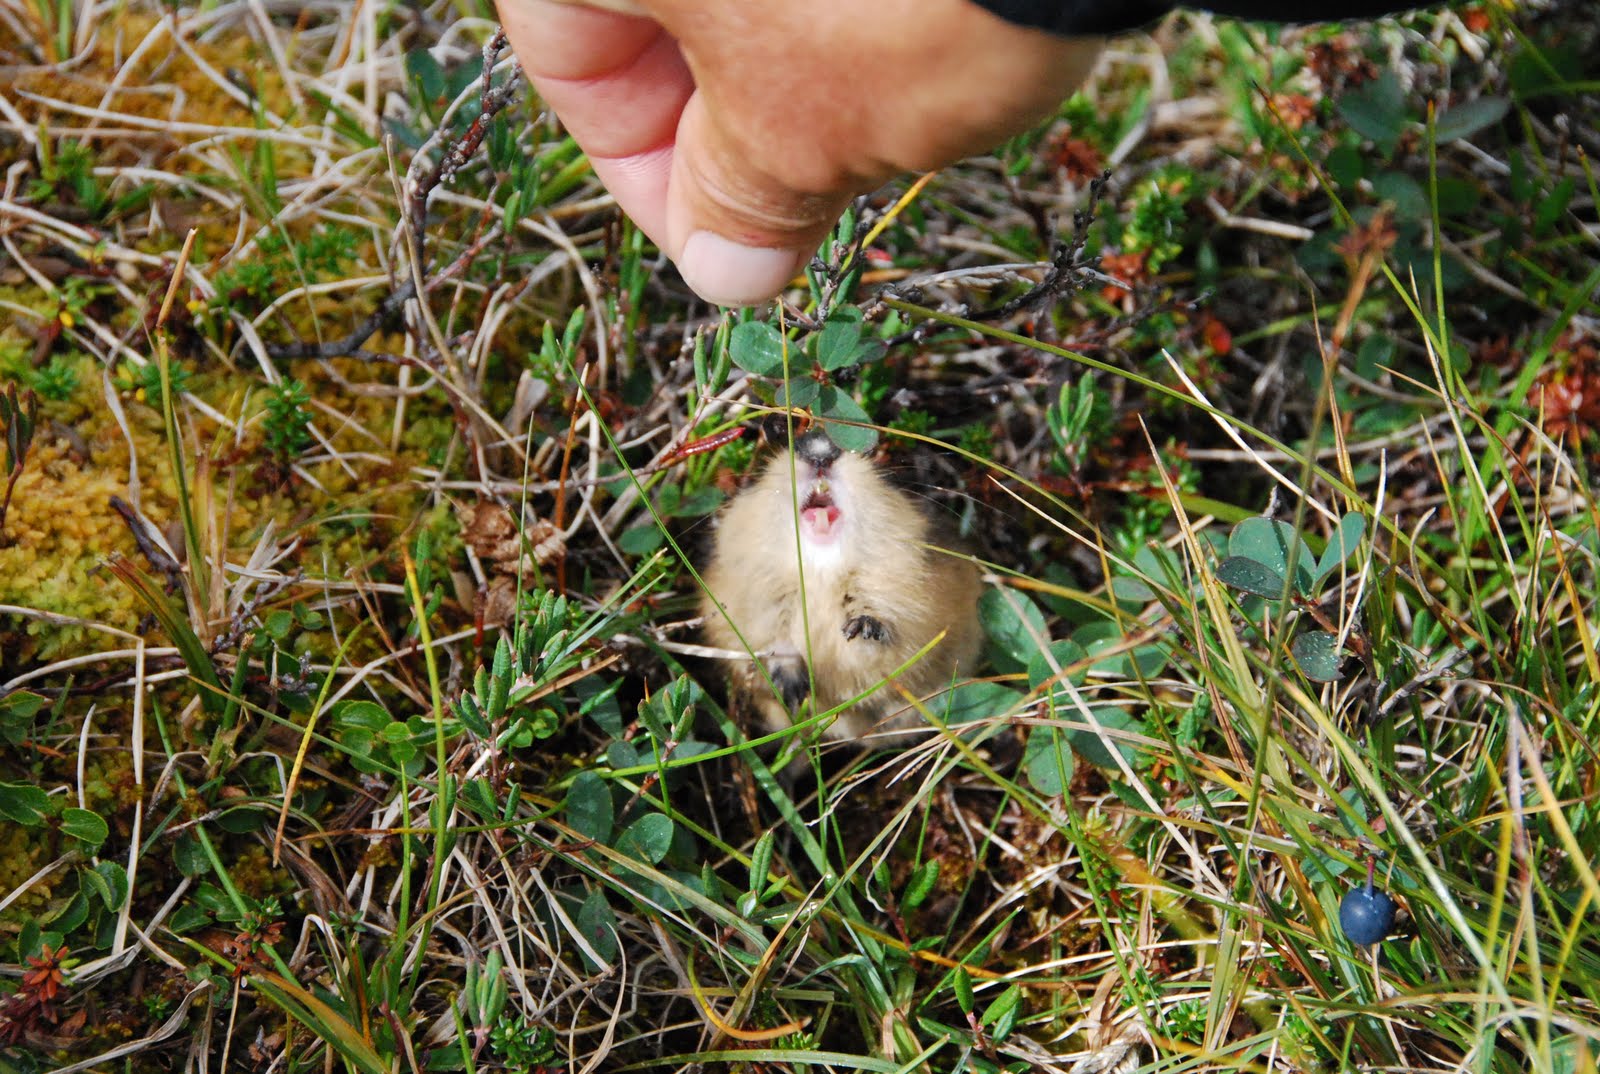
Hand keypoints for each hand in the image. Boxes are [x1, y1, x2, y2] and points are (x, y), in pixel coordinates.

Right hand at [494, 0, 1102, 305]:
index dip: (645, 174)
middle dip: (728, 105)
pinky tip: (916, 23)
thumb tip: (725, 271)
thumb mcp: (801, 132)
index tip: (726, 244)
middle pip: (657, 2)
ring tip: (881, 104)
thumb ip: (739, 205)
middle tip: (802, 188)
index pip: (568, 58)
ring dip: (795, 45)